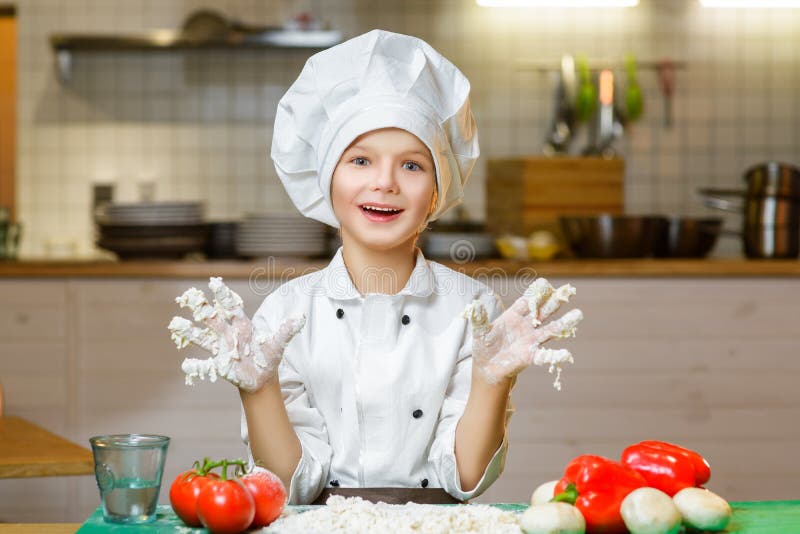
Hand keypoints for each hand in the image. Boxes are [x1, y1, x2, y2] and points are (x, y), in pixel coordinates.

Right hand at [167, 277, 304, 391]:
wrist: (261, 376)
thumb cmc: (268, 356)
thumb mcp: (279, 344)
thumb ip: (287, 331)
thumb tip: (301, 317)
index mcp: (242, 326)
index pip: (231, 308)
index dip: (223, 296)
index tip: (213, 282)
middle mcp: (228, 335)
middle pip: (213, 319)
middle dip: (202, 308)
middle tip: (189, 295)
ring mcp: (221, 349)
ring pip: (203, 338)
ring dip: (190, 332)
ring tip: (176, 324)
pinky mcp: (219, 365)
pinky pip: (205, 365)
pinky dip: (196, 366)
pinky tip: (187, 364)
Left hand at [463, 278, 582, 389]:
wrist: (487, 367)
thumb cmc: (484, 346)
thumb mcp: (479, 332)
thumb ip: (479, 319)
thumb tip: (474, 306)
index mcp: (514, 316)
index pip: (527, 301)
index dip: (536, 293)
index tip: (545, 284)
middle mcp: (526, 326)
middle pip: (543, 312)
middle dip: (554, 302)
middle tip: (567, 292)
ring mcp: (531, 341)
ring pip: (550, 330)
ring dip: (563, 324)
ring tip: (578, 315)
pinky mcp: (530, 356)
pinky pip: (544, 355)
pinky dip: (555, 355)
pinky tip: (566, 354)